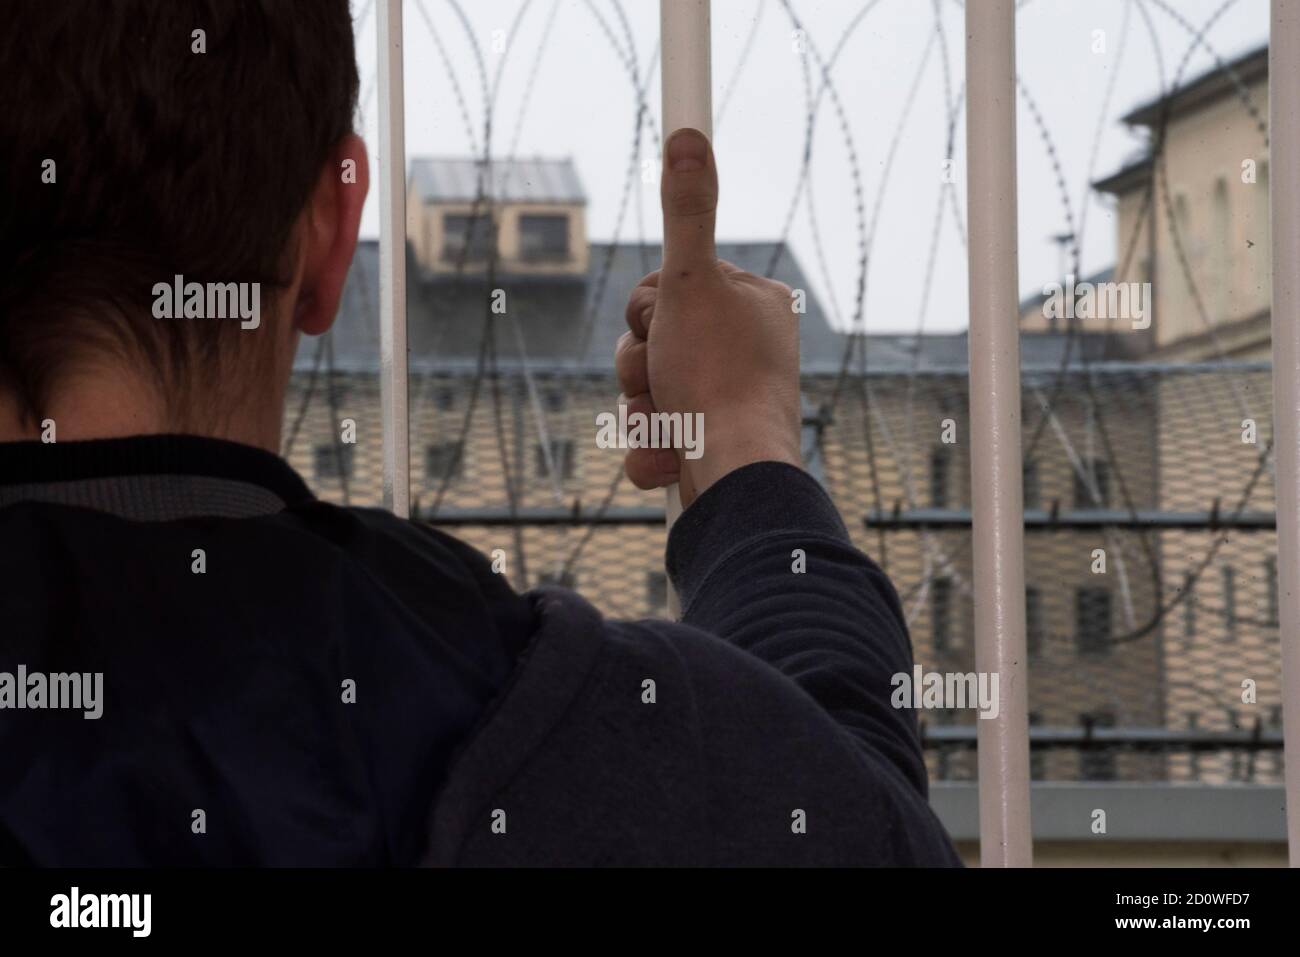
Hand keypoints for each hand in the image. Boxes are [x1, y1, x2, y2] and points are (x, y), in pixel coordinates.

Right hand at [615, 127, 802, 506]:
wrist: (734, 477)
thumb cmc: (719, 379)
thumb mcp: (692, 283)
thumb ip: (688, 214)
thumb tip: (688, 138)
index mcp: (755, 302)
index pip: (668, 284)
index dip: (648, 306)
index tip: (663, 322)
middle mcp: (747, 347)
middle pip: (652, 338)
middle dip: (639, 366)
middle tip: (662, 376)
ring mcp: (728, 397)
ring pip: (648, 388)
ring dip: (642, 411)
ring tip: (668, 424)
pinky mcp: (711, 441)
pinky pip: (657, 432)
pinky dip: (653, 445)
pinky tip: (671, 455)